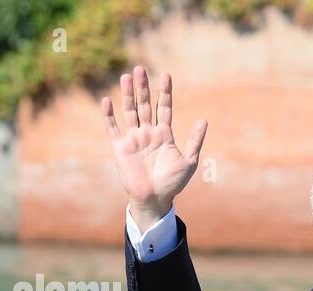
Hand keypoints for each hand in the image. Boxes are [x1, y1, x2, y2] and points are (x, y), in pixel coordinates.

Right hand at [101, 65, 207, 231]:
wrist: (155, 199)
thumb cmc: (173, 183)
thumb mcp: (189, 161)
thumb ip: (195, 141)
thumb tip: (204, 120)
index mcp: (164, 135)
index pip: (164, 108)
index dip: (164, 92)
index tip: (166, 75)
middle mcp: (148, 133)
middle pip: (145, 105)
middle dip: (143, 88)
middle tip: (140, 69)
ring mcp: (134, 139)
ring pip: (130, 111)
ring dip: (127, 95)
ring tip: (126, 77)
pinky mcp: (120, 148)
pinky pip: (113, 128)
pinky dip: (110, 115)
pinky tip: (108, 101)